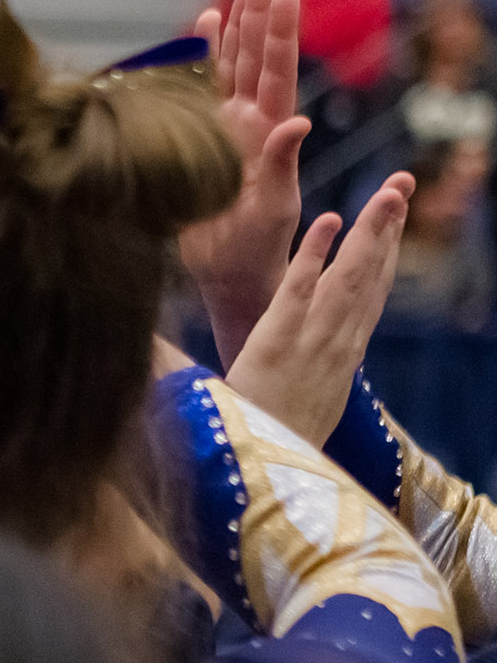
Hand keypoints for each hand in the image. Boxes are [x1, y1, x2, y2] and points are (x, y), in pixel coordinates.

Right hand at [179, 0, 312, 366]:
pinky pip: (200, 93)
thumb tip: (297, 123)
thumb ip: (282, 164)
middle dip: (258, 13)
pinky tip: (201, 31)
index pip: (276, 72)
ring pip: (229, 68)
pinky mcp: (198, 142)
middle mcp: (247, 123)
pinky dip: (200, 60)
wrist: (227, 272)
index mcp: (267, 133)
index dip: (279, 32)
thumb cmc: (255, 248)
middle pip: (254, 57)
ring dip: (233, 28)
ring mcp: (223, 130)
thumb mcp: (273, 207)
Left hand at [225, 174, 412, 445]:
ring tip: (385, 193)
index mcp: (341, 357)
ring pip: (347, 279)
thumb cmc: (275, 440)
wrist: (260, 478)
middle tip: (401, 185)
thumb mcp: (304, 402)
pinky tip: (327, 221)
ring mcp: (310, 344)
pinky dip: (313, 256)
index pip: (370, 296)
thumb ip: (311, 374)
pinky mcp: (275, 346)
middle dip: (387, 230)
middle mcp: (335, 346)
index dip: (385, 254)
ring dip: (367, 233)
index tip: (394, 217)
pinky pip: (297, 294)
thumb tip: (316, 360)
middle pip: (369, 278)